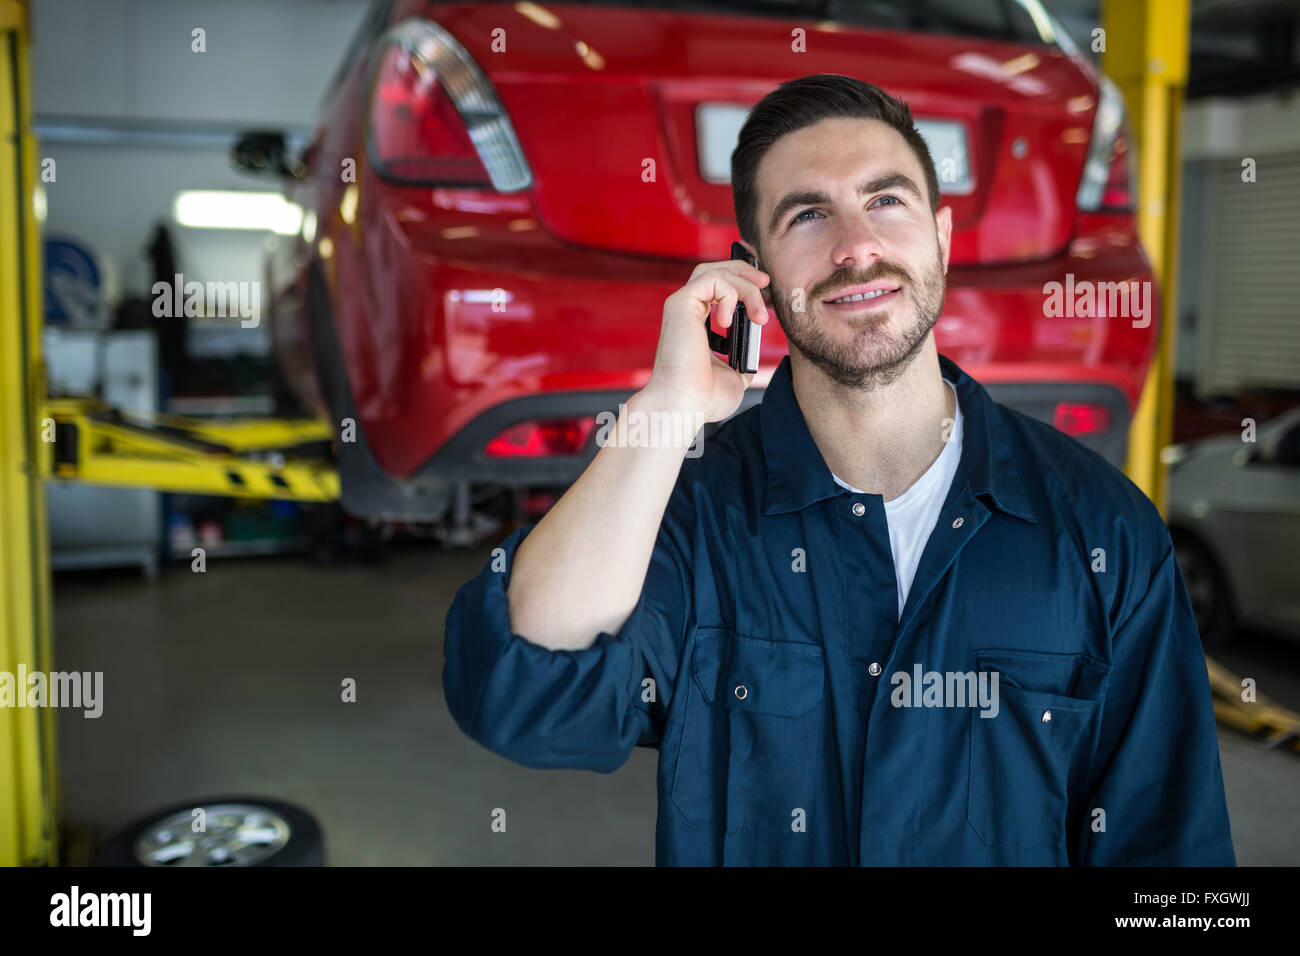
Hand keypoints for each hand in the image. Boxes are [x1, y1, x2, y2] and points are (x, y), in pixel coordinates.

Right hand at [643, 258, 770, 422]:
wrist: (685, 406)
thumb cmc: (703, 398)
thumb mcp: (734, 377)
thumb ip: (741, 360)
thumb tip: (752, 354)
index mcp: (696, 325)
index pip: (717, 290)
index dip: (742, 287)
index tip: (764, 303)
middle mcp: (687, 312)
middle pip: (715, 271)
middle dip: (745, 273)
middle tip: (766, 284)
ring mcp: (682, 306)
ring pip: (717, 272)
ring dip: (745, 287)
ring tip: (759, 315)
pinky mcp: (681, 303)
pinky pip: (713, 280)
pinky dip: (730, 295)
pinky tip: (727, 322)